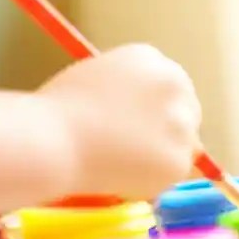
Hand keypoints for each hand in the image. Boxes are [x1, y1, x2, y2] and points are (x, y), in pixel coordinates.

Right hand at [38, 44, 200, 199]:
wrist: (51, 141)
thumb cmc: (55, 113)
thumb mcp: (95, 81)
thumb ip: (127, 91)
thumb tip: (144, 115)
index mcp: (150, 59)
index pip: (170, 85)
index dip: (156, 109)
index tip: (141, 125)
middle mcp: (174, 83)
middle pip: (188, 111)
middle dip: (168, 131)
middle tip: (137, 151)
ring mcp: (182, 121)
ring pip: (183, 145)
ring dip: (160, 156)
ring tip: (118, 163)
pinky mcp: (179, 157)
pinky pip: (172, 173)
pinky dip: (151, 180)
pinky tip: (120, 175)